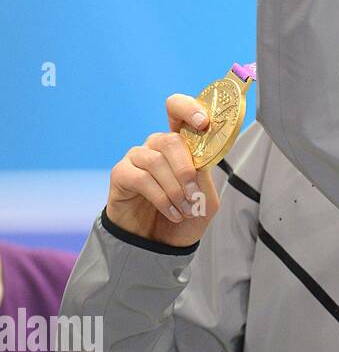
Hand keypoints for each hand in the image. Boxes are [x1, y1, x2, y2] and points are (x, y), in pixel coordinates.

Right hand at [105, 94, 221, 247]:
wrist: (161, 243)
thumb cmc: (185, 215)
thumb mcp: (205, 198)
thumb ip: (204, 177)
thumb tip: (199, 163)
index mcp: (181, 144)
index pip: (177, 110)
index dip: (189, 109)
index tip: (203, 122)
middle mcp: (157, 145)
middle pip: (170, 141)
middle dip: (186, 170)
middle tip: (194, 196)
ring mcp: (137, 158)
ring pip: (156, 162)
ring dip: (174, 189)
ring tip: (184, 210)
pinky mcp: (120, 174)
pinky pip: (141, 178)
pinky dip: (160, 198)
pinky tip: (170, 212)